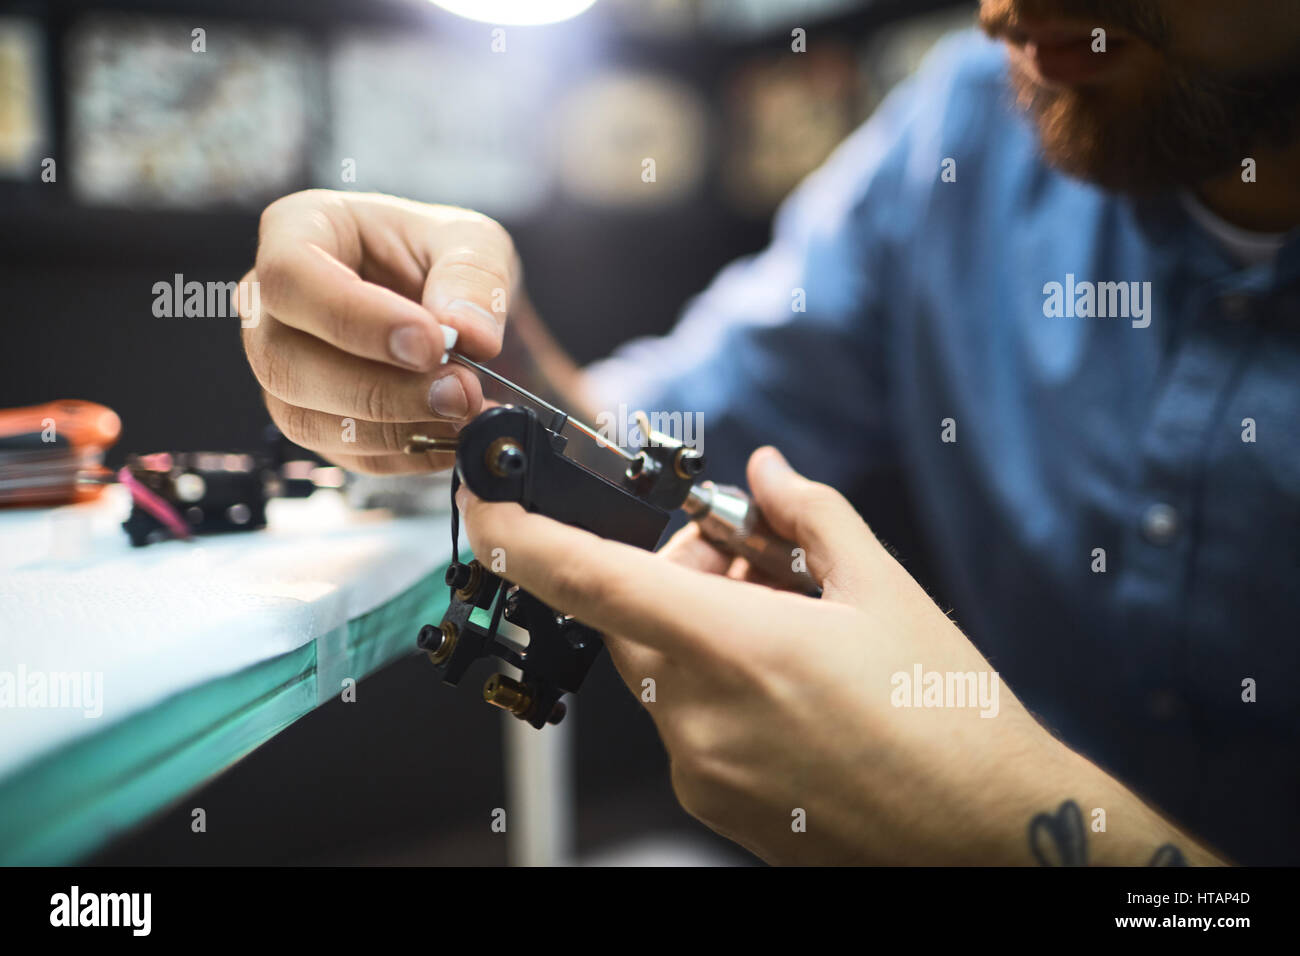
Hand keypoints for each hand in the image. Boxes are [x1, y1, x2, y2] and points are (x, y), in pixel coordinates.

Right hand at [237, 190, 518, 473]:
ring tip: (462, 414)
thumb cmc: (442, 256)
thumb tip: (467, 334)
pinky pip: (341, 453)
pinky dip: (402, 454)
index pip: (291, 277)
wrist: (450, 305)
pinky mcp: (313, 418)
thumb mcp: (474, 241)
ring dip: (392, 430)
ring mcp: (283, 368)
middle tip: (460, 391)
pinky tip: (450, 437)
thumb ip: (473, 278)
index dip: (355, 318)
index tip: (430, 343)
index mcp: (297, 232)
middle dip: (381, 390)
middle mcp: (271, 305)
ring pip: (305, 419)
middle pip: (286, 361)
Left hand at [457, 446, 1080, 863]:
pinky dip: (715, 689)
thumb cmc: (946, 713)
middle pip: (633, 616)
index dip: (522, 536)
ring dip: (700, 632)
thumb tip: (765, 470)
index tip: (484, 500)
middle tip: (755, 563)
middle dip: (678, 574)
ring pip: (660, 670)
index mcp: (736, 648)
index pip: (592, 581)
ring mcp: (701, 771)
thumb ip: (807, 514)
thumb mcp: (883, 588)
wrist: (988, 832)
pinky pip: (686, 723)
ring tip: (790, 631)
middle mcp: (699, 716)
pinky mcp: (713, 806)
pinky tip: (788, 690)